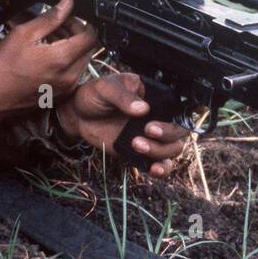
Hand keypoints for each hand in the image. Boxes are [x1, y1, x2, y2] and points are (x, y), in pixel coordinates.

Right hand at [0, 0, 96, 139]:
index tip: (68, 19)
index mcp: (62, 59)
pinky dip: (66, 61)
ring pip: (82, 60)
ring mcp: (67, 88)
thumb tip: (67, 3)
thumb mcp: (24, 34)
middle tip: (57, 27)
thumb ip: (50, 18)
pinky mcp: (61, 94)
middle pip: (88, 48)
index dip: (81, 23)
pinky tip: (48, 56)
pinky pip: (73, 73)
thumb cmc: (3, 67)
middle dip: (77, 34)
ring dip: (71, 47)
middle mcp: (70, 76)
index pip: (90, 36)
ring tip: (49, 40)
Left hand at [56, 73, 187, 176]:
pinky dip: (162, 169)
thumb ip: (123, 97)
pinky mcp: (143, 151)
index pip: (177, 108)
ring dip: (160, 151)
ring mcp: (152, 135)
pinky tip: (153, 169)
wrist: (78, 115)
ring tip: (136, 145)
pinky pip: (161, 163)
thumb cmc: (94, 95)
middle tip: (146, 131)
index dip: (174, 118)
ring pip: (173, 148)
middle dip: (168, 135)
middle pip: (179, 131)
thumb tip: (143, 109)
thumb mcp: (105, 89)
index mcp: (155, 96)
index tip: (151, 124)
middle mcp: (158, 116)